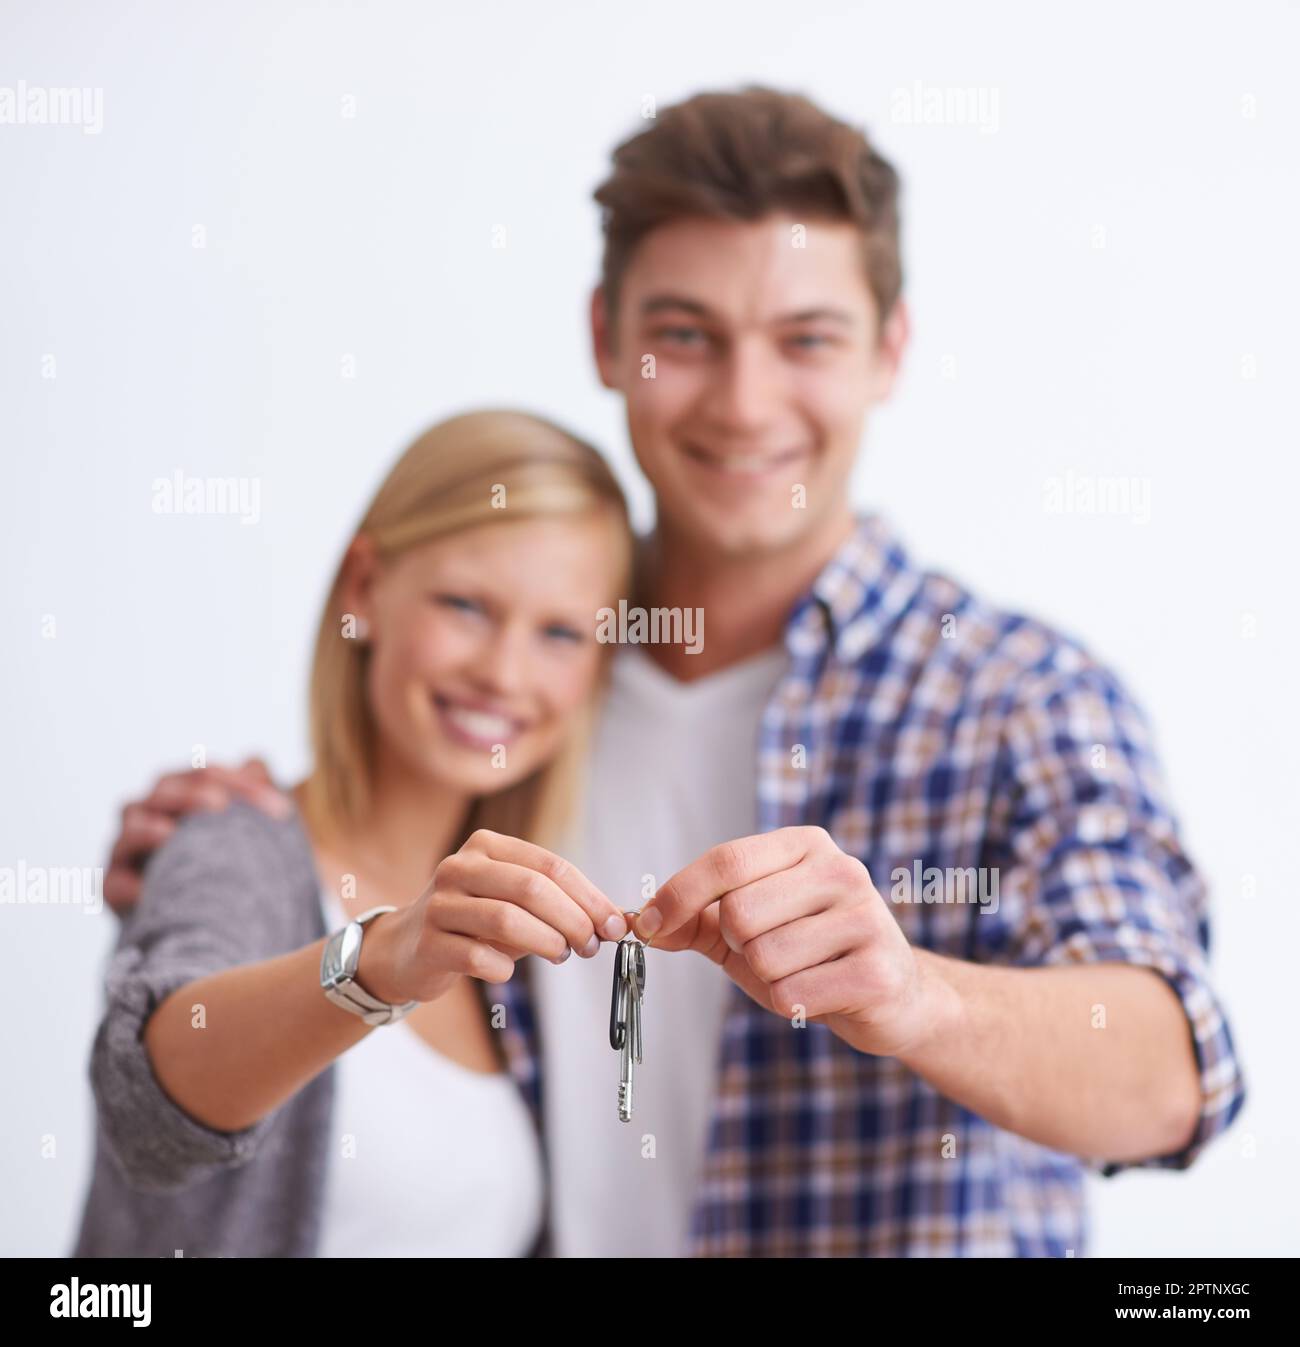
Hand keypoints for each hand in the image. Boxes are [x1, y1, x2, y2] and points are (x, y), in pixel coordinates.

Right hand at [104, 759, 291, 915]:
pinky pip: (114, 883)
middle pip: (164, 789)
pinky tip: (146, 890)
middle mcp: (154, 814)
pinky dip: (126, 885)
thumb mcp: (259, 830)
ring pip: (130, 829)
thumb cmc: (238, 863)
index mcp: (186, 794)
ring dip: (147, 829)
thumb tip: (254, 761)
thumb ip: (257, 793)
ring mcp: (132, 850)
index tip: (277, 807)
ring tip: (170, 835)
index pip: (206, 775)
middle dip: (192, 794)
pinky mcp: (119, 888)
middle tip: (220, 805)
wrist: (220, 919)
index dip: (238, 782)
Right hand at [357, 829, 628, 1004]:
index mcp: (487, 847)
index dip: (589, 896)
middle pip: (531, 888)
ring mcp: (439, 904)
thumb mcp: (514, 903)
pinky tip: (508, 971)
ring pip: (506, 919)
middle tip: (592, 944)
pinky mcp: (427, 942)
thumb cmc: (475, 923)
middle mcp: (460, 867)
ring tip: (561, 955)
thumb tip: (613, 922)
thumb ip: (558, 905)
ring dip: (546, 942)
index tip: (615, 924)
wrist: (407, 949)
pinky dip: (503, 967)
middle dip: (572, 919)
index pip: (549, 865)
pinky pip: (477, 956)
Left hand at [631, 827, 936, 1055]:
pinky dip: (790, 1004)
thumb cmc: (810, 952)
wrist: (892, 994)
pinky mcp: (876, 970)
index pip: (726, 860)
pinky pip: (792, 994)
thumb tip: (639, 921)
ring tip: (801, 971)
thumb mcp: (749, 927)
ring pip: (763, 957)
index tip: (651, 924)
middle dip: (737, 945)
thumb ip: (696, 919)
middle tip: (767, 952)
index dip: (679, 894)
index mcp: (806, 845)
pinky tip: (820, 994)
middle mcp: (841, 870)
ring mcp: (865, 918)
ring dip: (767, 978)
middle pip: (739, 912)